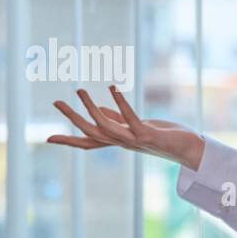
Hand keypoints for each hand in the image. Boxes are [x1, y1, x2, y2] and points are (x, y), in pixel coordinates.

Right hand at [47, 85, 205, 170]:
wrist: (189, 150)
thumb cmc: (164, 137)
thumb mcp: (136, 126)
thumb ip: (117, 119)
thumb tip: (99, 109)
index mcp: (117, 142)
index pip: (87, 142)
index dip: (68, 140)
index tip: (48, 138)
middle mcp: (122, 144)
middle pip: (90, 132)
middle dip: (72, 118)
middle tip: (55, 103)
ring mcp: (133, 141)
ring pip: (105, 126)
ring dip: (91, 107)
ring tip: (79, 89)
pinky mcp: (147, 135)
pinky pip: (129, 118)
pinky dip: (119, 103)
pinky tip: (112, 87)